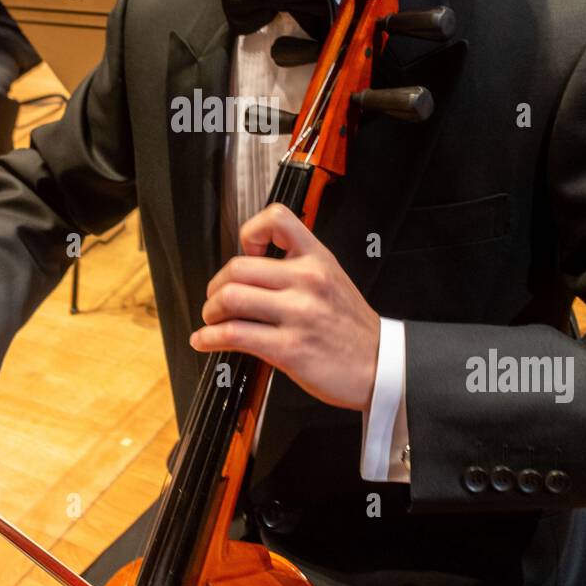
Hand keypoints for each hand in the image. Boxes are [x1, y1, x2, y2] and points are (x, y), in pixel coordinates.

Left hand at [189, 203, 379, 411]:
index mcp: (317, 259)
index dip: (250, 232)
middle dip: (216, 286)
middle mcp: (307, 281)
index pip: (277, 219)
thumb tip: (251, 267)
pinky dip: (209, 338)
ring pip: (231, 298)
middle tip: (216, 299)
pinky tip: (205, 340)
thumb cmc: (351, 327)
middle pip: (238, 267)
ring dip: (210, 311)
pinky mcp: (288, 348)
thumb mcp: (332, 279)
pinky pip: (234, 335)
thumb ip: (297, 267)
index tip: (245, 252)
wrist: (380, 366)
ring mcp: (298, 314)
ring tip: (211, 319)